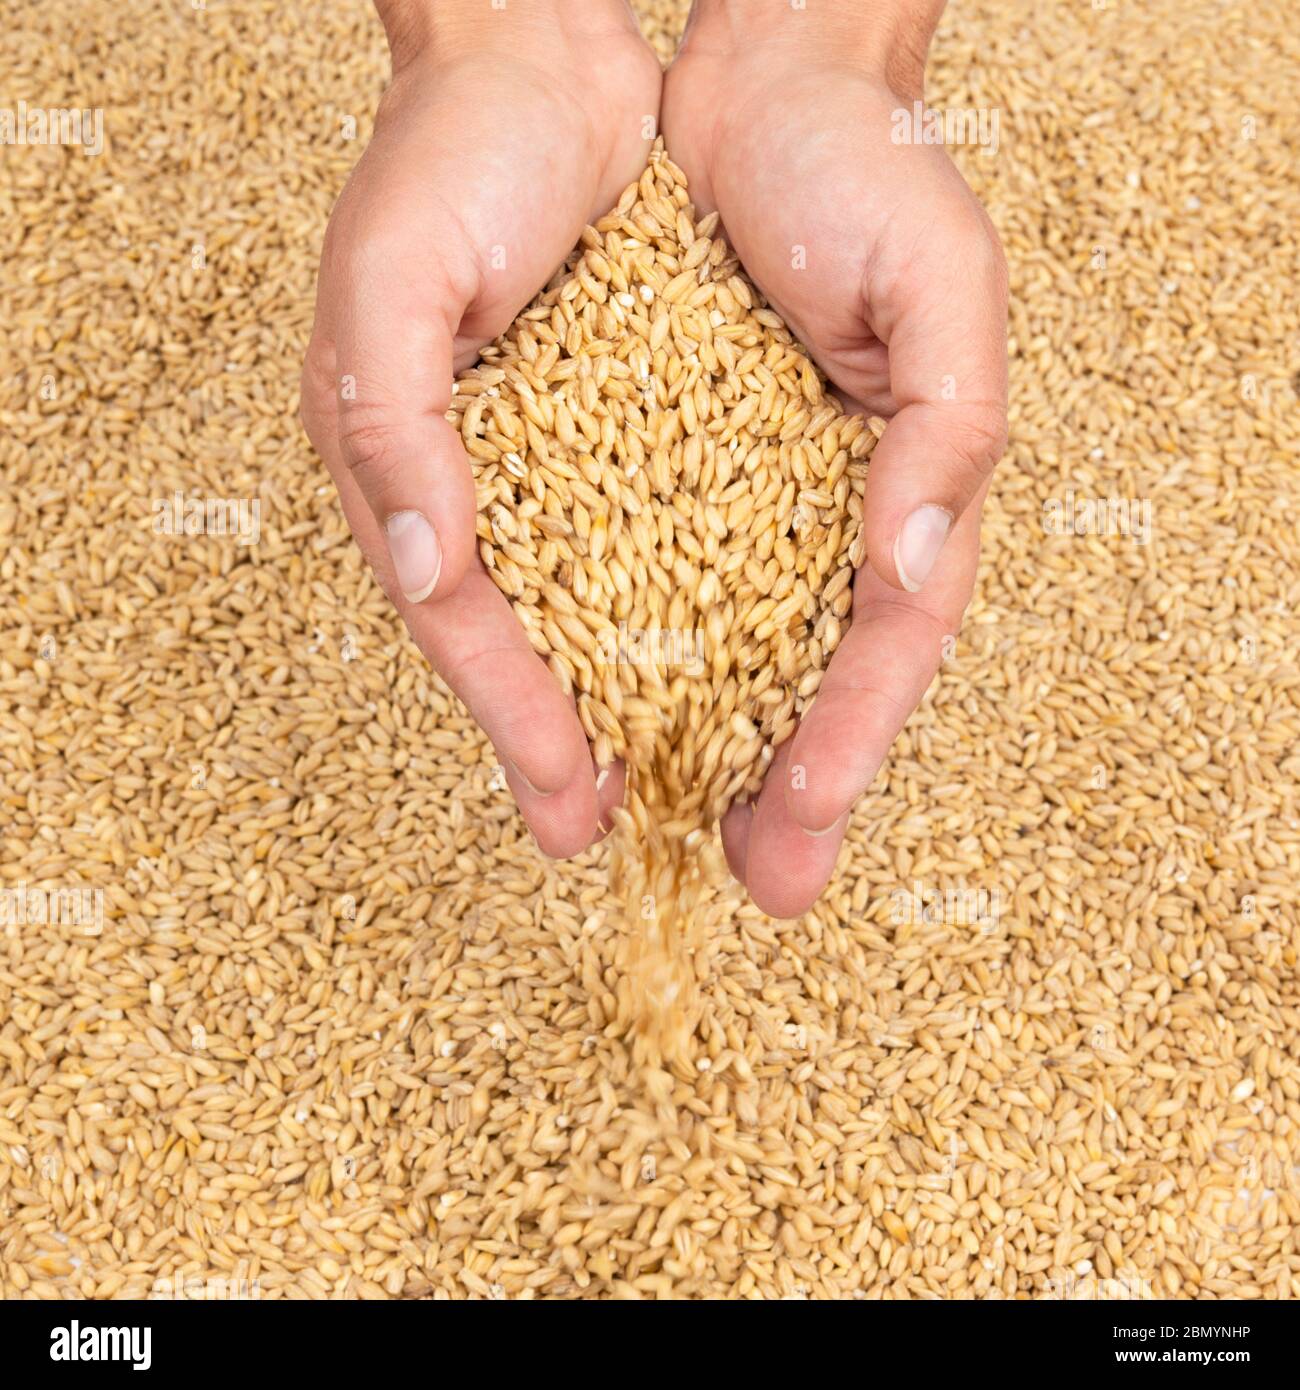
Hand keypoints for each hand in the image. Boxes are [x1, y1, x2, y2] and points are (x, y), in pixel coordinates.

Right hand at [301, 0, 660, 855]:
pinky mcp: (650, 444)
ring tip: (713, 809)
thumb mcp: (390, 281)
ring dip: (666, 713)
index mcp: (420, 476)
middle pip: (545, 651)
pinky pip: (682, 548)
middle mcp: (500, 495)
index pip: (468, 624)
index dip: (515, 718)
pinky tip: (743, 685)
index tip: (570, 807)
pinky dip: (710, 618)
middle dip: (585, 755)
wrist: (543, 64)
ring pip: (620, 618)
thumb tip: (422, 569)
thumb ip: (394, 429)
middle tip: (627, 851)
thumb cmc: (450, 158)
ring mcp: (577, 476)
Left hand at [663, 0, 1008, 915]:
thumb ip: (946, 434)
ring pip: (723, 646)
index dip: (852, 737)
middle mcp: (822, 516)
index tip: (801, 822)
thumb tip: (911, 569)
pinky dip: (626, 648)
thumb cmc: (866, 178)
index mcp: (902, 493)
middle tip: (760, 884)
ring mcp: (739, 502)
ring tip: (667, 838)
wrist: (758, 97)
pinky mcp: (656, 468)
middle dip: (787, 785)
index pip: (888, 642)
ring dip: (700, 747)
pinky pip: (638, 571)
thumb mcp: (942, 287)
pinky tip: (606, 716)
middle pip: (808, 674)